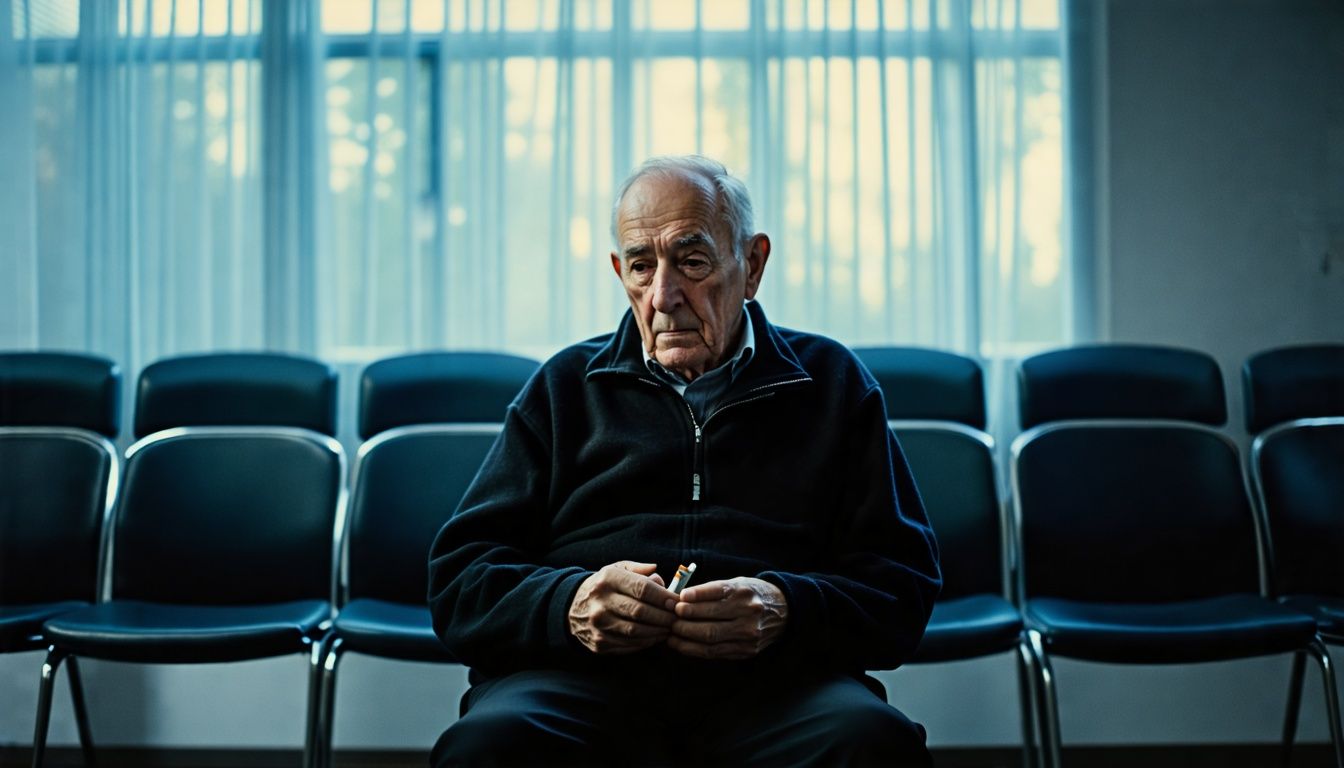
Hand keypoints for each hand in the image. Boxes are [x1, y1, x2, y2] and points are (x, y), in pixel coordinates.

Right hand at [568, 561, 678, 654]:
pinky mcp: (599, 643)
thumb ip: (640, 570)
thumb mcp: (617, 569)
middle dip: (664, 616)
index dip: (664, 597)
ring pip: (636, 631)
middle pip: (640, 611)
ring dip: (658, 632)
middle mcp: (600, 602)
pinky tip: (654, 636)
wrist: (572, 606)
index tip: (677, 602)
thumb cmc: (605, 585)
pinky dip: (646, 642)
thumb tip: (660, 576)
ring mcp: (598, 625)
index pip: (642, 588)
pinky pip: (629, 645)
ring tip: (669, 628)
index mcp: (608, 579)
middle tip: (677, 618)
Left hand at [668, 577, 788, 659]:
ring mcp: (748, 634)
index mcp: (744, 591)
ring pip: (710, 639)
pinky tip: (680, 645)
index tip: (678, 599)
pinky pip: (714, 652)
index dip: (694, 597)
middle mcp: (748, 613)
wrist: (784, 611)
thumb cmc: (752, 594)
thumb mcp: (737, 583)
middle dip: (685, 621)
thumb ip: (711, 591)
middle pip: (710, 621)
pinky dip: (694, 649)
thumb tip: (680, 599)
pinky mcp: (746, 650)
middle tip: (669, 618)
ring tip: (670, 633)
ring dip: (686, 638)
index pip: (716, 593)